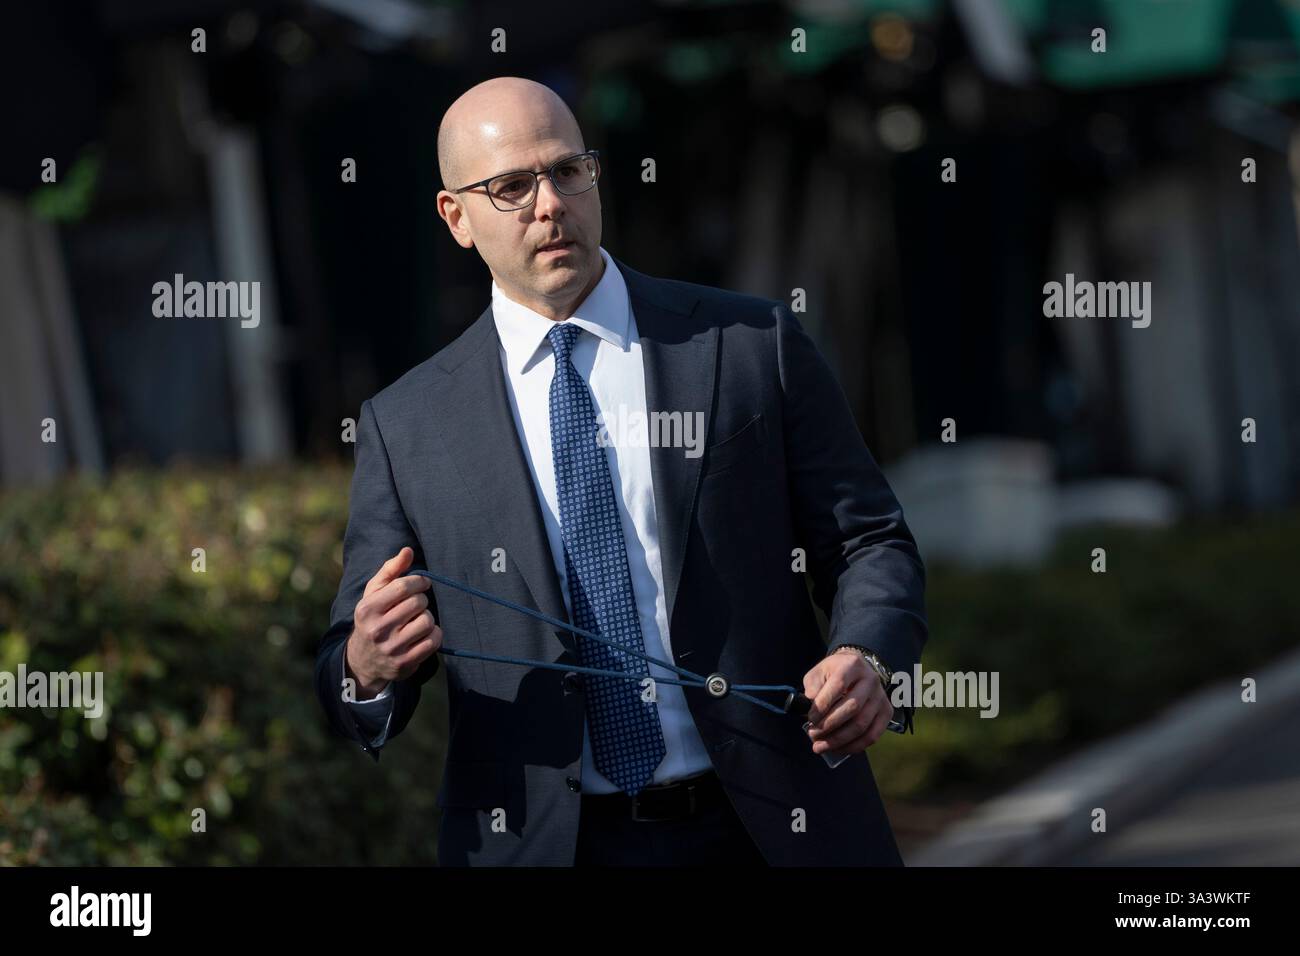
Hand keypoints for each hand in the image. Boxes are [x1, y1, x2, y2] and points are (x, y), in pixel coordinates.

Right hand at [345, 547, 441, 697]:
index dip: (419, 582)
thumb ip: (390, 570)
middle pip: (418, 603)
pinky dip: (434, 634)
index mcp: (367, 609)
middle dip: (422, 600)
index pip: (403, 587)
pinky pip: (433, 640)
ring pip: (427, 621)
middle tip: (417, 604)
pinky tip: (424, 634)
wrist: (363, 660)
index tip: (422, 583)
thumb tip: (408, 551)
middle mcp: (378, 629)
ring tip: (417, 620)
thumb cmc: (373, 618)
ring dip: (427, 617)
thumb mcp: (373, 593)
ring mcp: (392, 648)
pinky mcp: (405, 663)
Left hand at [800, 648, 894, 757]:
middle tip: (812, 735)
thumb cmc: (834, 673)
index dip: (823, 705)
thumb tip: (811, 709)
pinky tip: (838, 749)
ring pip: (862, 725)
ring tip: (820, 746)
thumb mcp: (819, 672)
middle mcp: (871, 680)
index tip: (810, 718)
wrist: (857, 670)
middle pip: (852, 708)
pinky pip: (872, 736)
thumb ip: (813, 687)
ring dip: (839, 740)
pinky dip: (854, 746)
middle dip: (829, 725)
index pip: (839, 685)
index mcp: (852, 665)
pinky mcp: (886, 712)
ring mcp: (881, 697)